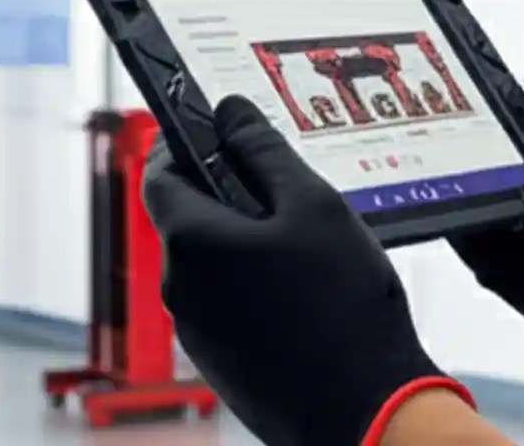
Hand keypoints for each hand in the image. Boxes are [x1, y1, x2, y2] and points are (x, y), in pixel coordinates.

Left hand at [143, 97, 471, 445]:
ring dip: (245, 245)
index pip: (159, 174)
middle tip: (284, 188)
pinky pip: (227, 306)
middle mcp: (179, 289)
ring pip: (211, 266)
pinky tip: (309, 295)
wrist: (364, 409)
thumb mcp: (314, 206)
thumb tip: (231, 113)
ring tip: (310, 249)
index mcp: (191, 243)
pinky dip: (254, 287)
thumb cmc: (343, 306)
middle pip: (188, 220)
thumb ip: (265, 151)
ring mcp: (197, 333)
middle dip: (228, 195)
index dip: (183, 143)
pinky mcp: (221, 365)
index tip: (214, 129)